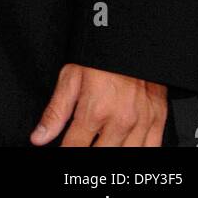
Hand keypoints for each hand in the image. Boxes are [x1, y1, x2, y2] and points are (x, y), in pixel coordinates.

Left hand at [31, 64, 167, 146]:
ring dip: (112, 156)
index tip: (64, 155)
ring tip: (103, 146)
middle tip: (83, 147)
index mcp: (94, 111)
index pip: (74, 149)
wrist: (132, 38)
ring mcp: (141, 123)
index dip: (65, 155)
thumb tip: (39, 138)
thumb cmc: (99, 57)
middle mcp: (119, 122)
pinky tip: (127, 149)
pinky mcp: (158, 120)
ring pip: (126, 158)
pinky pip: (151, 151)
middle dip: (88, 158)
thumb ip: (55, 112)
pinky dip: (140, 156)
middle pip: (100, 157)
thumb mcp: (70, 78)